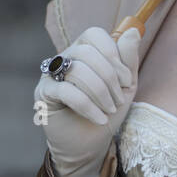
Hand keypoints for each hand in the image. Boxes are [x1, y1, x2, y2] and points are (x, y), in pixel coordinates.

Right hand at [34, 26, 140, 176]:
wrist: (90, 145)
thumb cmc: (107, 112)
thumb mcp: (125, 86)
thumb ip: (128, 59)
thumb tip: (133, 31)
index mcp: (83, 50)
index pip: (94, 34)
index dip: (113, 55)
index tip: (126, 81)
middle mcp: (64, 58)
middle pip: (87, 52)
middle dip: (109, 78)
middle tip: (118, 101)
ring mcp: (51, 75)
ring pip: (77, 70)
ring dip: (100, 93)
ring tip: (109, 110)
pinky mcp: (43, 94)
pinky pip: (66, 91)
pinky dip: (88, 106)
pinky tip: (99, 119)